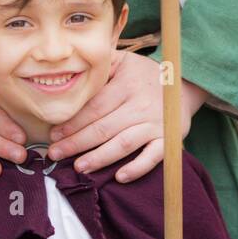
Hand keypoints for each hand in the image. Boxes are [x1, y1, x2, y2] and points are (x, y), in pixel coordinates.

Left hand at [45, 48, 208, 182]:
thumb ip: (101, 65)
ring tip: (78, 167)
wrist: (183, 85)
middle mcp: (141, 105)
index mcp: (127, 85)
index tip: (53, 134)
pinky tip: (119, 177)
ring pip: (123, 144)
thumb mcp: (124, 61)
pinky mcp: (168, 139)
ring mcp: (156, 123)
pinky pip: (154, 156)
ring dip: (99, 158)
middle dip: (76, 143)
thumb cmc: (144, 75)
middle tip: (55, 154)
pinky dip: (137, 168)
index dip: (73, 122)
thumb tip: (70, 70)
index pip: (94, 107)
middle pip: (104, 127)